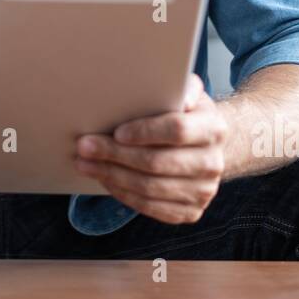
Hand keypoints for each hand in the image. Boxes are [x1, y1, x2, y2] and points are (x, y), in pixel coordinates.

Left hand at [74, 74, 227, 223]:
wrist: (205, 148)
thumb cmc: (187, 115)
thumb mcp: (188, 93)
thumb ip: (184, 87)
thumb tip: (180, 97)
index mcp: (214, 129)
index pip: (177, 130)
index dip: (144, 132)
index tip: (116, 132)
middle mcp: (212, 164)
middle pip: (157, 162)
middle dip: (115, 155)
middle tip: (85, 147)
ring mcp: (203, 192)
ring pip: (150, 188)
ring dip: (112, 176)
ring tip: (85, 164)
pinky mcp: (191, 212)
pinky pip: (151, 207)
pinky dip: (123, 194)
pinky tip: (105, 180)